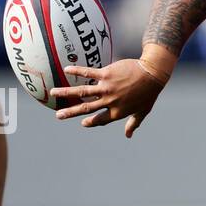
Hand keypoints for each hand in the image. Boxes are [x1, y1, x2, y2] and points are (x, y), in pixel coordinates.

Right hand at [49, 58, 166, 136]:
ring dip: (66, 93)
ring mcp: (107, 88)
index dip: (92, 122)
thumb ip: (133, 123)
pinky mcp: (106, 74)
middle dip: (71, 112)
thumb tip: (128, 135)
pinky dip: (77, 71)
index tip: (83, 123)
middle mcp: (110, 101)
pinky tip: (66, 70)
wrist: (152, 74)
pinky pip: (88, 72)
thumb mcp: (142, 111)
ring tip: (53, 93)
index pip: (101, 119)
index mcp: (117, 112)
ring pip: (82, 91)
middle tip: (58, 116)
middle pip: (86, 108)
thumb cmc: (149, 93)